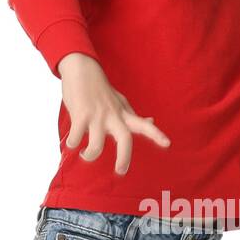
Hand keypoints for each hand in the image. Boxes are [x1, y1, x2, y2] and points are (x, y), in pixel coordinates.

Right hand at [56, 53, 170, 175]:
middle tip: (121, 171)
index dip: (156, 134)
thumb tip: (152, 121)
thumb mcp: (120, 101)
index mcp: (123, 114)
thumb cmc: (101, 89)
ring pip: (96, 145)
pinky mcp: (80, 114)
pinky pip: (76, 137)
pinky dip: (72, 144)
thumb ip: (133, 115)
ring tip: (85, 155)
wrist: (81, 68)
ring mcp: (96, 115)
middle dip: (124, 158)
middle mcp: (112, 116)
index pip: (144, 124)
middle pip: (124, 139)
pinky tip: (71, 143)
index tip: (167, 144)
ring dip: (90, 155)